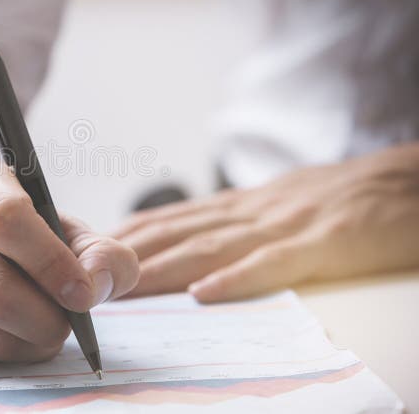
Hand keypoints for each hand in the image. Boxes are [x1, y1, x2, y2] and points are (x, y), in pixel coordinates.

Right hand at [0, 161, 138, 361]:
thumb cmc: (6, 230)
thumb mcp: (52, 221)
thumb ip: (95, 248)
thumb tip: (100, 284)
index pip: (8, 220)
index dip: (51, 262)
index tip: (84, 294)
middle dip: (49, 321)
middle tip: (68, 322)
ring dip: (30, 343)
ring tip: (39, 324)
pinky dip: (1, 353)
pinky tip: (0, 328)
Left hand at [113, 142, 418, 302]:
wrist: (400, 182)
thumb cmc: (332, 199)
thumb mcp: (271, 204)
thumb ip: (229, 221)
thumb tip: (182, 240)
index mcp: (238, 206)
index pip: (170, 219)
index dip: (127, 236)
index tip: (87, 251)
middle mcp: (250, 212)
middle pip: (179, 233)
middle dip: (129, 254)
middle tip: (87, 272)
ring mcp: (283, 225)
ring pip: (212, 246)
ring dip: (165, 266)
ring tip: (125, 284)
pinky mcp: (321, 242)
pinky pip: (273, 262)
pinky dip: (238, 277)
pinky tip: (206, 292)